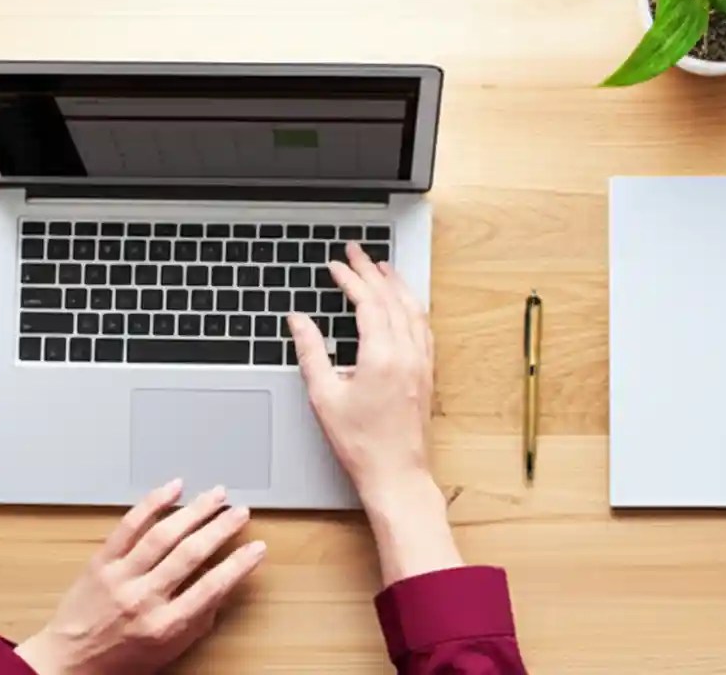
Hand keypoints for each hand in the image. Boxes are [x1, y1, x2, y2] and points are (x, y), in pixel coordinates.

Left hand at [15, 480, 265, 674]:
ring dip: (194, 510)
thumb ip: (198, 619)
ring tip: (216, 495)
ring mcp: (120, 577)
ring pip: (163, 534)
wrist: (68, 663)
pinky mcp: (101, 562)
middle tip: (240, 513)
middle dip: (221, 528)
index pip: (212, 587)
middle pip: (190, 553)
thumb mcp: (169, 650)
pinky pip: (128, 526)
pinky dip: (152, 503)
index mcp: (164, 625)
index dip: (239, 564)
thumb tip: (223, 585)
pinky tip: (173, 488)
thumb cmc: (120, 660)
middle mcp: (143, 598)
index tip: (257, 548)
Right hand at [289, 242, 432, 501]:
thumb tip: (298, 321)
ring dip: (396, 284)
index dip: (349, 279)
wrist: (397, 474)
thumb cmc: (360, 443)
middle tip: (356, 252)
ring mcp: (422, 363)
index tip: (335, 265)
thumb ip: (310, 352)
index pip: (367, 302)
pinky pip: (423, 328)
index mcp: (382, 356)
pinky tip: (405, 304)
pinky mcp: (427, 374)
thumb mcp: (323, 396)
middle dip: (372, 271)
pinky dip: (412, 307)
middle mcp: (407, 354)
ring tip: (382, 268)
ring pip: (413, 309)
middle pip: (391, 298)